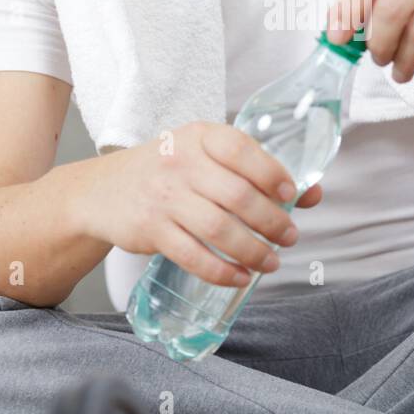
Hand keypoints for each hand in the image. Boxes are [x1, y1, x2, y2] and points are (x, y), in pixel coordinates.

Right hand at [73, 121, 321, 287]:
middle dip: (272, 222)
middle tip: (289, 236)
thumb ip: (255, 170)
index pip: (241, 149)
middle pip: (238, 196)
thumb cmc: (167, 170)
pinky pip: (193, 256)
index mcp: (199, 136)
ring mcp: (163, 197)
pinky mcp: (150, 229)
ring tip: (271, 261)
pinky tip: (241, 277)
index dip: (272, 173)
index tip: (291, 194)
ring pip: (219, 230)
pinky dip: (222, 271)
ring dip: (253, 251)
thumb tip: (312, 194)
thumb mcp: (205, 156)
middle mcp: (180, 162)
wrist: (101, 191)